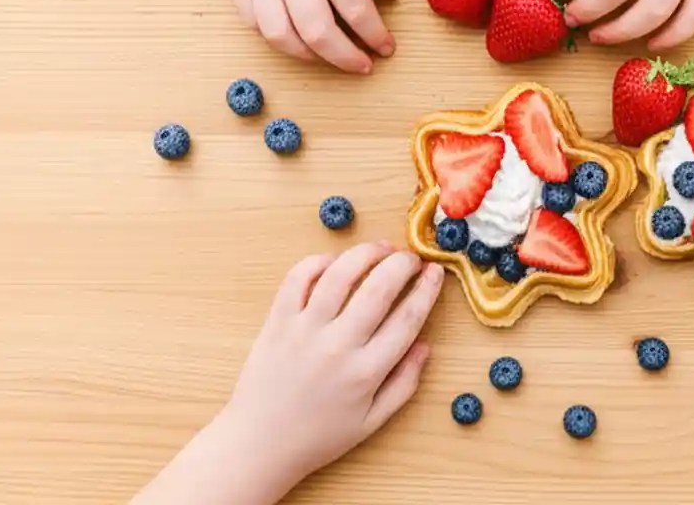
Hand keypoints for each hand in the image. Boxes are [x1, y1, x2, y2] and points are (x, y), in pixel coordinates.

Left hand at [132, 243, 443, 504]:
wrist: (258, 445)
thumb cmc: (318, 437)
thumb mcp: (371, 421)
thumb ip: (404, 383)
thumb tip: (425, 346)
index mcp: (366, 372)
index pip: (407, 318)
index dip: (426, 290)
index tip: (435, 273)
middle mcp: (337, 346)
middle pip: (379, 288)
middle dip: (402, 264)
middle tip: (412, 257)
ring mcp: (304, 331)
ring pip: (339, 275)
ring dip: (365, 253)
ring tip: (380, 248)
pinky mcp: (276, 322)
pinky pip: (297, 279)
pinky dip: (318, 262)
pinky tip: (335, 262)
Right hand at [215, 0, 396, 72]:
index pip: (355, 8)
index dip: (375, 34)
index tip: (387, 47)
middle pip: (318, 31)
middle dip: (346, 57)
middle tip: (364, 65)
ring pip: (281, 36)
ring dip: (311, 57)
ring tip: (331, 58)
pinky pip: (254, 23)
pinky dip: (279, 40)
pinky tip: (300, 40)